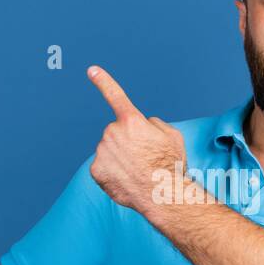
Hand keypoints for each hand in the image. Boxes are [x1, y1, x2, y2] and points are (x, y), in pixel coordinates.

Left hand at [87, 65, 187, 215]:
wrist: (163, 194)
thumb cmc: (171, 165)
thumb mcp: (172, 135)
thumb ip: (154, 123)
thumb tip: (143, 125)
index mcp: (132, 120)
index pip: (115, 96)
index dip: (103, 81)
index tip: (91, 70)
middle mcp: (113, 132)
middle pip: (117, 132)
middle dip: (127, 141)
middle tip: (144, 157)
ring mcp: (102, 152)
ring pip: (109, 150)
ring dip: (120, 157)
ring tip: (137, 171)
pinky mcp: (96, 170)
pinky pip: (103, 167)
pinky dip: (112, 172)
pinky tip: (126, 179)